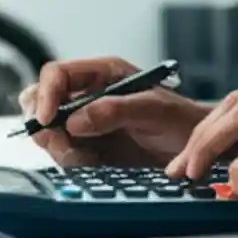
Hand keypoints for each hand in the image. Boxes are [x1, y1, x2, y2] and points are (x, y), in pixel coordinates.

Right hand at [17, 57, 210, 167]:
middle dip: (45, 125)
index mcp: (101, 75)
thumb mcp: (153, 110)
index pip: (56, 75)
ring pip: (47, 131)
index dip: (46, 94)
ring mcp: (84, 123)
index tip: (48, 119)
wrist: (196, 153)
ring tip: (87, 158)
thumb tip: (75, 120)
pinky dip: (71, 161)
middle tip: (59, 143)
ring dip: (59, 147)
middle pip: (41, 102)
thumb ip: (114, 110)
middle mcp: (87, 96)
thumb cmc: (181, 121)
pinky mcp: (86, 148)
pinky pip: (62, 153)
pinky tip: (93, 163)